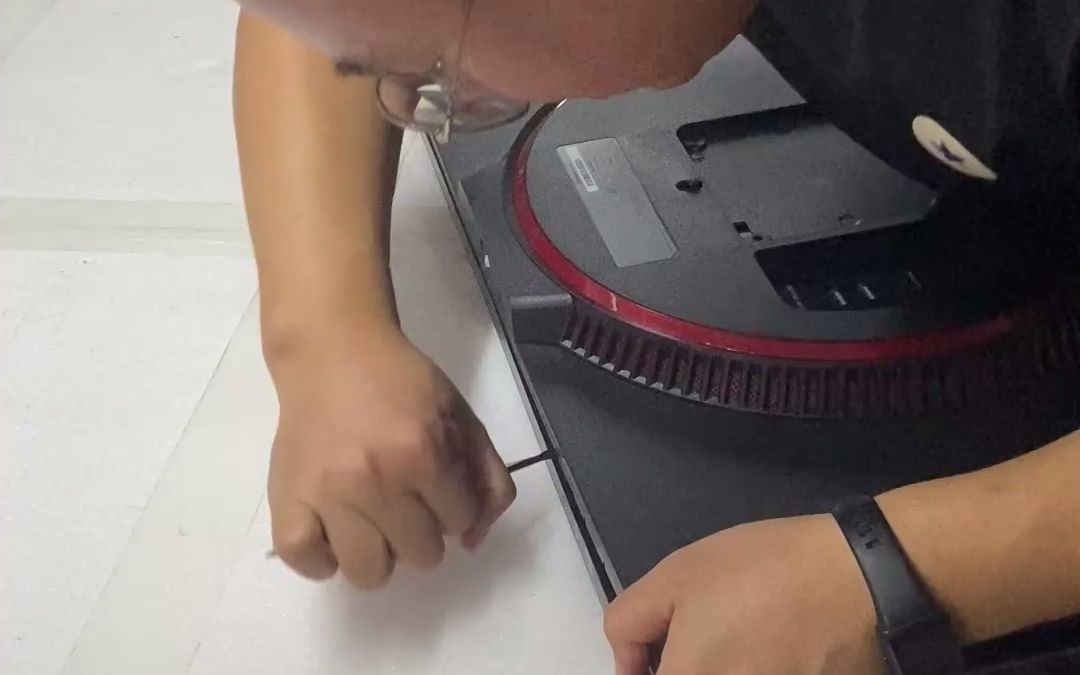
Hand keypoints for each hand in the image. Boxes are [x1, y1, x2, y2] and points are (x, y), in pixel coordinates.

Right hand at [265, 325, 515, 588]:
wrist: (332, 353)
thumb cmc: (402, 384)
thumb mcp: (461, 418)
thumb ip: (488, 479)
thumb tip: (473, 541)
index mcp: (424, 455)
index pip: (459, 521)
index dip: (454, 504)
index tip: (436, 482)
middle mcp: (376, 479)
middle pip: (421, 555)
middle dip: (422, 530)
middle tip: (404, 499)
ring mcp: (328, 494)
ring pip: (369, 573)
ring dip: (378, 553)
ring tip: (371, 522)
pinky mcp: (287, 499)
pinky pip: (307, 562)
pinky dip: (323, 559)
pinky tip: (334, 534)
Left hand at [604, 515, 882, 674]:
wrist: (860, 579)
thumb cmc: (763, 570)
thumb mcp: (676, 574)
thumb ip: (631, 622)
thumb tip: (627, 666)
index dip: (641, 671)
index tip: (650, 657)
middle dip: (682, 667)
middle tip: (697, 641)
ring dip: (719, 667)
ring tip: (741, 640)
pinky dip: (759, 668)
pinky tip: (771, 650)